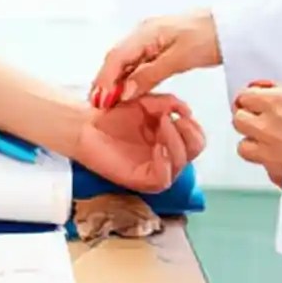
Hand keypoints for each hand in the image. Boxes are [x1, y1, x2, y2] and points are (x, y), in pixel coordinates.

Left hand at [66, 94, 206, 192]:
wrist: (86, 125)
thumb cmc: (112, 115)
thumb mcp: (144, 102)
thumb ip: (167, 102)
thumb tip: (185, 110)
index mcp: (169, 138)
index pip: (195, 138)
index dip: (193, 125)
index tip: (180, 113)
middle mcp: (166, 155)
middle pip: (194, 151)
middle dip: (189, 134)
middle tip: (175, 119)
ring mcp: (155, 169)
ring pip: (181, 164)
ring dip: (176, 142)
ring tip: (163, 124)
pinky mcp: (142, 180)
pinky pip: (164, 179)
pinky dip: (165, 162)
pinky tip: (159, 147)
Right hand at [89, 10, 221, 109]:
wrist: (233, 26)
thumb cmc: (211, 36)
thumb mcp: (180, 59)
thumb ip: (150, 75)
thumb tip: (125, 92)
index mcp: (145, 32)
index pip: (116, 57)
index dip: (105, 80)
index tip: (99, 100)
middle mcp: (143, 33)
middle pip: (116, 59)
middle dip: (105, 82)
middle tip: (97, 105)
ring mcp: (150, 38)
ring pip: (125, 62)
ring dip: (116, 81)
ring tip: (109, 102)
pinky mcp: (159, 46)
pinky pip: (137, 62)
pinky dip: (130, 77)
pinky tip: (128, 90)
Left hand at [232, 84, 281, 187]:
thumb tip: (272, 92)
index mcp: (277, 103)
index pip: (244, 97)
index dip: (249, 100)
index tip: (255, 101)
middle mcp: (267, 127)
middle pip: (238, 120)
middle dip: (247, 119)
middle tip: (260, 121)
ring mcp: (268, 153)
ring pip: (244, 147)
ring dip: (254, 144)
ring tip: (271, 143)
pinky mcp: (277, 176)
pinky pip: (264, 169)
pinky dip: (272, 165)